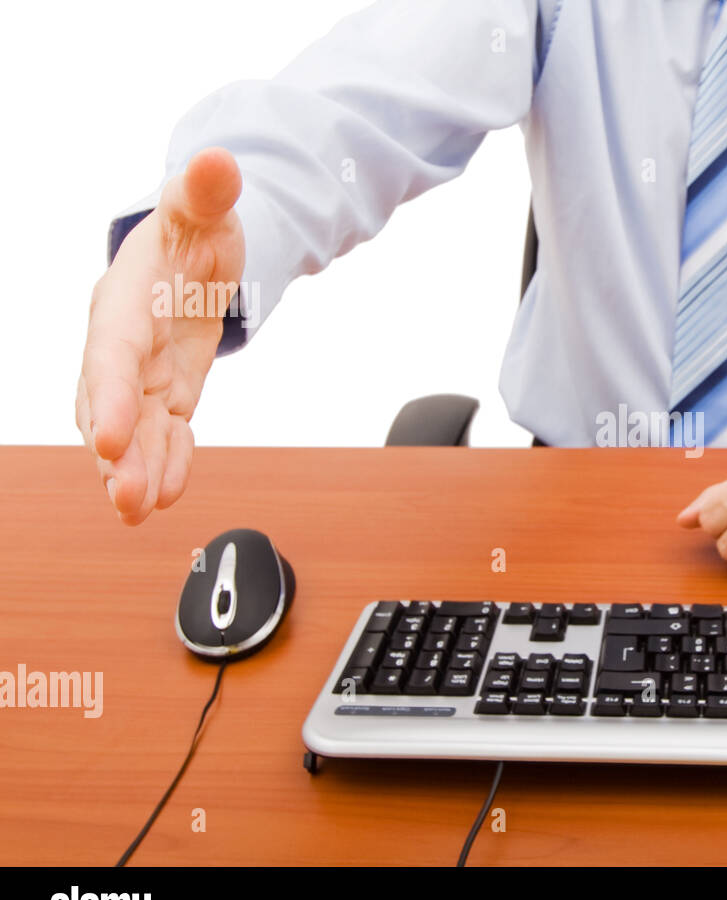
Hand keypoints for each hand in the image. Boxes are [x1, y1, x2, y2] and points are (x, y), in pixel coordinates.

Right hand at [76, 147, 243, 523]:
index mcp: (126, 300)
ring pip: (132, 429)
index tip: (107, 440)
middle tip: (125, 498)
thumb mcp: (204, 206)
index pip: (111, 354)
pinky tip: (170, 493)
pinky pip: (163, 432)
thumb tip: (217, 159)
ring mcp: (142, 373)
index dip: (107, 396)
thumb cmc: (196, 226)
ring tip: (140, 512)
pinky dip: (167, 462)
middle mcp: (123, 343)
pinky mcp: (167, 391)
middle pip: (111, 404)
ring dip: (135, 471)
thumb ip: (207, 189)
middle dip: (116, 453)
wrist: (196, 250)